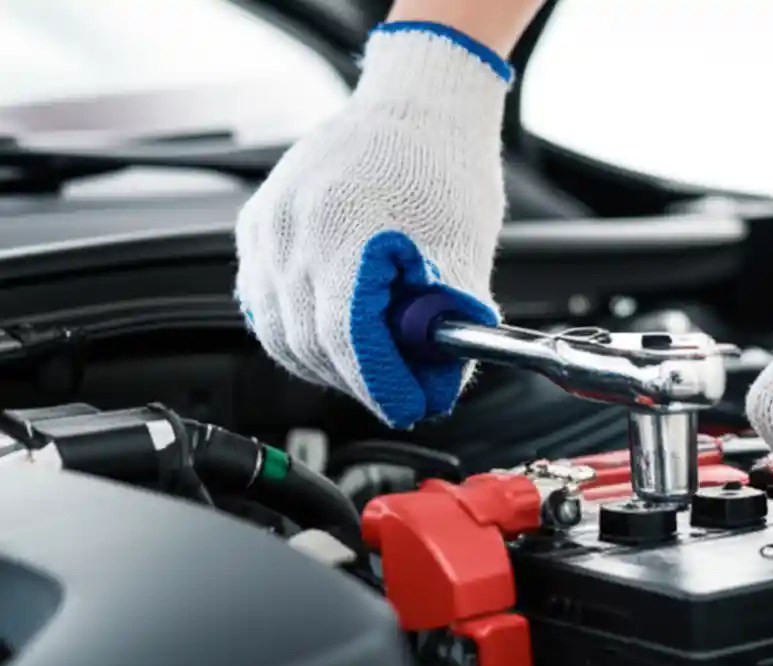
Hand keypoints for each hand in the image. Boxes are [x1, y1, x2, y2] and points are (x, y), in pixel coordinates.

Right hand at [235, 23, 510, 427]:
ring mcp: (268, 225)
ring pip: (278, 330)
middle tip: (397, 390)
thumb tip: (437, 381)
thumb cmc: (444, 162)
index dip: (380, 384)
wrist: (416, 102)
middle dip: (358, 380)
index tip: (409, 405)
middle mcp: (293, 227)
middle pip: (309, 342)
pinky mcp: (258, 224)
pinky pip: (262, 300)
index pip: (347, 338)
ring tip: (367, 367)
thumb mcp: (464, 251)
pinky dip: (295, 329)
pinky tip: (330, 334)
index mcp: (345, 229)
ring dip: (323, 363)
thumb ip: (449, 323)